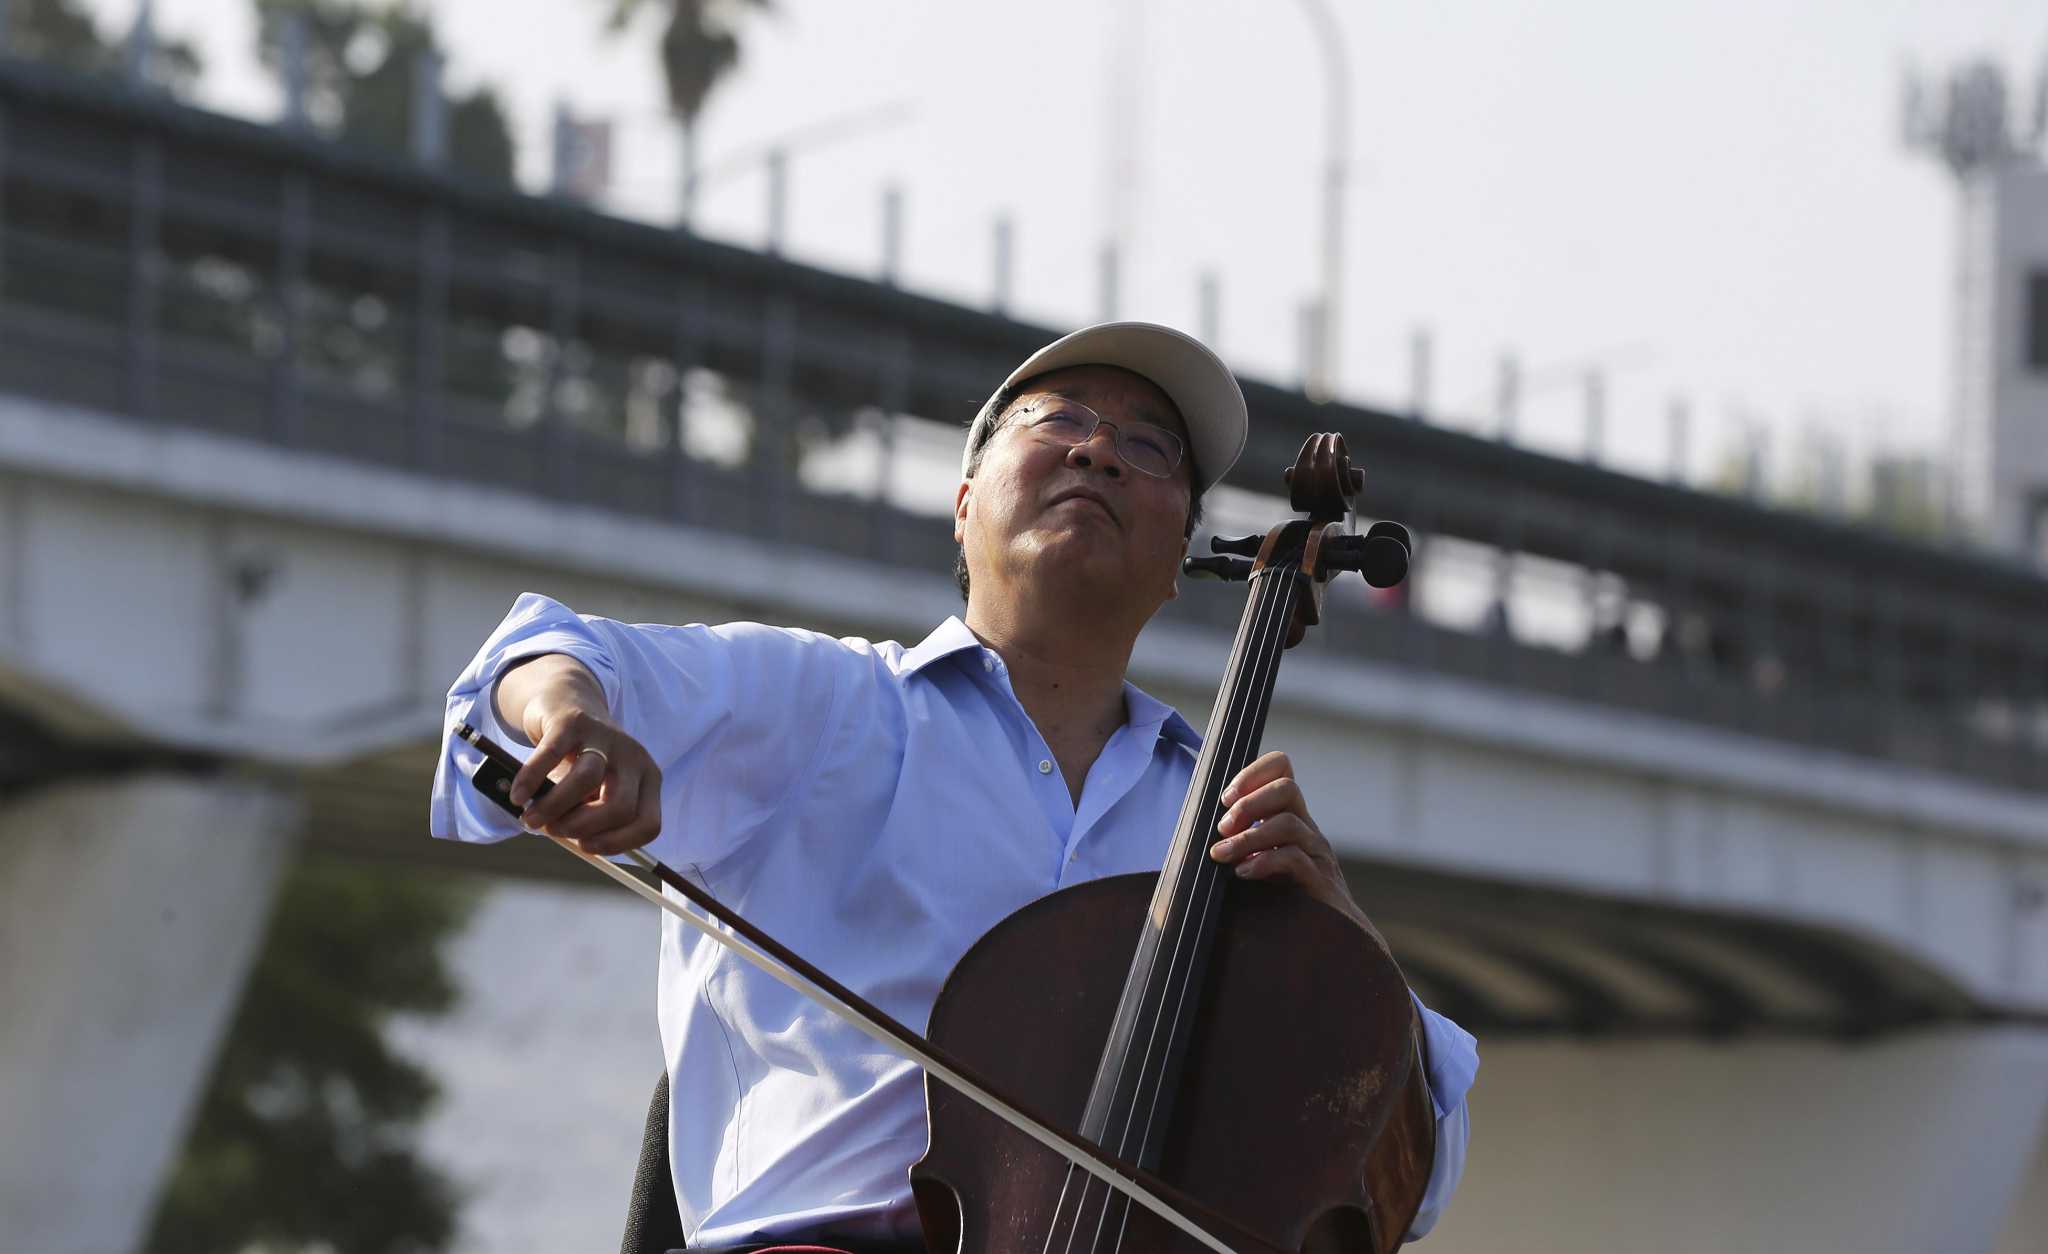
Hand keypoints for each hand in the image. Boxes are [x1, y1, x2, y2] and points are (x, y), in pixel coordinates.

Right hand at [507, 704, 662, 856]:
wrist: (566, 704)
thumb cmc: (579, 762)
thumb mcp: (593, 792)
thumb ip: (585, 817)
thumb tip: (565, 838)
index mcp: (647, 780)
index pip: (648, 824)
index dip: (617, 843)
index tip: (587, 847)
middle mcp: (634, 758)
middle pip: (620, 807)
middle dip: (582, 828)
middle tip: (554, 831)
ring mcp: (606, 737)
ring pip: (587, 780)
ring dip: (555, 808)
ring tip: (532, 819)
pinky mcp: (574, 722)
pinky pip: (552, 754)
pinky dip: (532, 780)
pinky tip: (518, 797)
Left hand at [1210, 751, 1383, 948]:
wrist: (1333, 945)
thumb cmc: (1285, 906)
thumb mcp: (1259, 865)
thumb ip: (1239, 846)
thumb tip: (1195, 836)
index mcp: (1291, 819)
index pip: (1282, 770)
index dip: (1253, 773)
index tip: (1226, 798)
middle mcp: (1307, 831)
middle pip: (1287, 787)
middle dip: (1249, 802)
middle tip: (1223, 827)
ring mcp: (1317, 855)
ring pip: (1289, 822)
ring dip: (1248, 836)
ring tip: (1223, 855)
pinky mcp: (1320, 883)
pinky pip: (1295, 858)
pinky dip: (1264, 861)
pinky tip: (1243, 873)